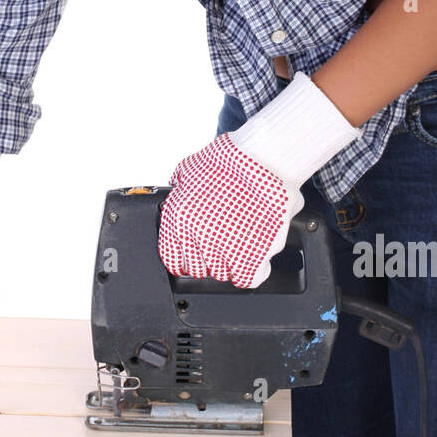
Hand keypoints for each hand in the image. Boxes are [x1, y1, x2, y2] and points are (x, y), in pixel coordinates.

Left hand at [159, 133, 302, 287]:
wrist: (264, 157)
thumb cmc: (231, 158)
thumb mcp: (189, 168)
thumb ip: (180, 188)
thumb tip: (179, 192)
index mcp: (178, 218)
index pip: (172, 258)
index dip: (184, 258)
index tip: (192, 256)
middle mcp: (198, 237)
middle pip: (198, 268)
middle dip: (208, 258)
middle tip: (222, 244)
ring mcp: (225, 248)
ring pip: (222, 274)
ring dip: (230, 263)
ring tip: (240, 243)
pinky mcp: (254, 253)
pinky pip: (247, 279)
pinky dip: (251, 271)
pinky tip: (254, 258)